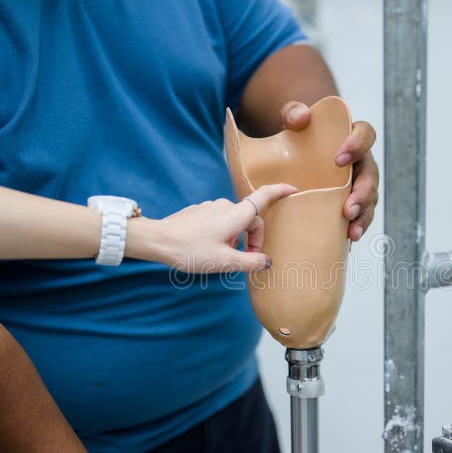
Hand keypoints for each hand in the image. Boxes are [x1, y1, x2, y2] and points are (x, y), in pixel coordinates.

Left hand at [127, 183, 297, 272]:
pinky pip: (219, 221)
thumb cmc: (191, 251)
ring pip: (234, 221)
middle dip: (253, 238)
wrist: (158, 240)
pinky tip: (209, 250)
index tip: (293, 190)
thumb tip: (266, 261)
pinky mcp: (198, 212)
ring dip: (237, 238)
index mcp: (236, 215)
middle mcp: (225, 206)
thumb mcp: (224, 262)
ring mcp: (210, 207)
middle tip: (245, 260)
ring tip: (223, 257)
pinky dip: (223, 235)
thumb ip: (250, 262)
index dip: (280, 191)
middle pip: (250, 218)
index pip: (264, 197)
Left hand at [281, 101, 378, 241]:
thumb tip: (300, 117)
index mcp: (352, 136)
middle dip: (362, 194)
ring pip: (369, 199)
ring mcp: (358, 183)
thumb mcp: (293, 119)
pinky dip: (357, 226)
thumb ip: (293, 112)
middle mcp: (361, 161)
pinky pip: (360, 215)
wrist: (296, 152)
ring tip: (352, 231)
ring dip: (363, 216)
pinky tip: (349, 239)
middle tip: (348, 208)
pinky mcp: (351, 201)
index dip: (357, 145)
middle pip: (371, 176)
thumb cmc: (300, 133)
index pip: (366, 134)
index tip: (339, 158)